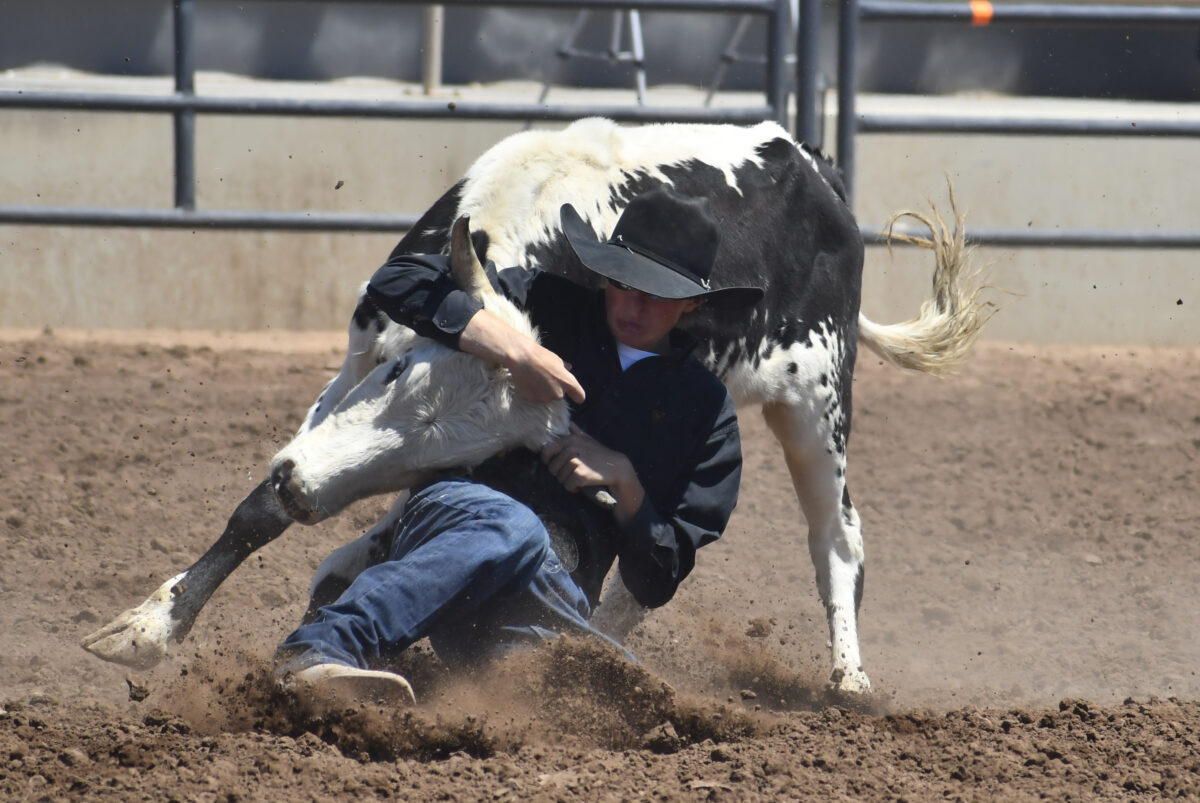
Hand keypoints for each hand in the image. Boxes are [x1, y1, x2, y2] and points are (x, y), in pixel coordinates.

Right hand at [459, 309, 584, 403]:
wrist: (521, 358)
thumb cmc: (540, 356)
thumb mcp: (556, 360)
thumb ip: (564, 368)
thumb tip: (570, 368)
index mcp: (567, 382)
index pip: (580, 396)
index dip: (577, 396)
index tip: (575, 396)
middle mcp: (558, 393)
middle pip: (560, 396)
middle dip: (555, 389)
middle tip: (546, 378)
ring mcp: (545, 398)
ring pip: (547, 398)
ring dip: (544, 392)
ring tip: (535, 379)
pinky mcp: (533, 400)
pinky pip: (536, 399)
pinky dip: (534, 393)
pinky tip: (529, 382)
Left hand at [541, 424, 644, 522]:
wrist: (617, 467)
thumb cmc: (600, 454)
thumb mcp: (588, 439)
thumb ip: (576, 431)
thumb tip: (568, 423)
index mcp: (569, 439)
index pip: (546, 451)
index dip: (547, 460)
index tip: (552, 464)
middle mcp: (571, 449)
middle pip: (552, 468)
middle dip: (560, 473)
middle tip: (572, 473)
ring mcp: (575, 462)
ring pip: (559, 478)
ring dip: (567, 481)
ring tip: (578, 477)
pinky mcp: (580, 475)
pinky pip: (568, 486)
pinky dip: (573, 488)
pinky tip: (581, 484)